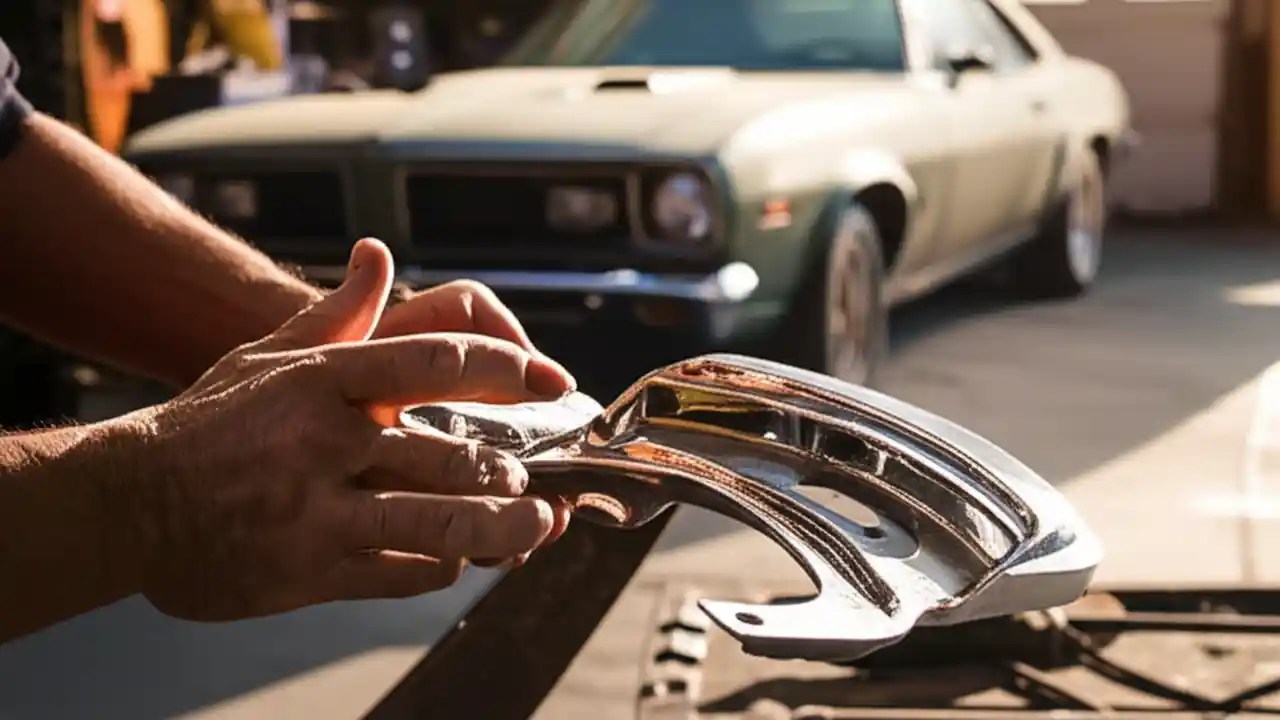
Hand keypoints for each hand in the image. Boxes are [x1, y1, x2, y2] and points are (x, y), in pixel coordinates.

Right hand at [135, 239, 572, 621]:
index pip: (432, 361)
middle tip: (533, 472)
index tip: (546, 380)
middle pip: (452, 456)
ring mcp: (319, 513)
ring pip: (441, 523)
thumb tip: (378, 254)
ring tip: (534, 524)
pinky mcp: (313, 572)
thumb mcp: (267, 355)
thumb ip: (336, 312)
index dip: (502, 369)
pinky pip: (404, 573)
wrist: (127, 503)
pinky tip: (457, 556)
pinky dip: (444, 565)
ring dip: (502, 528)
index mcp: (321, 380)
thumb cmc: (207, 423)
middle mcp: (325, 444)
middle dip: (507, 469)